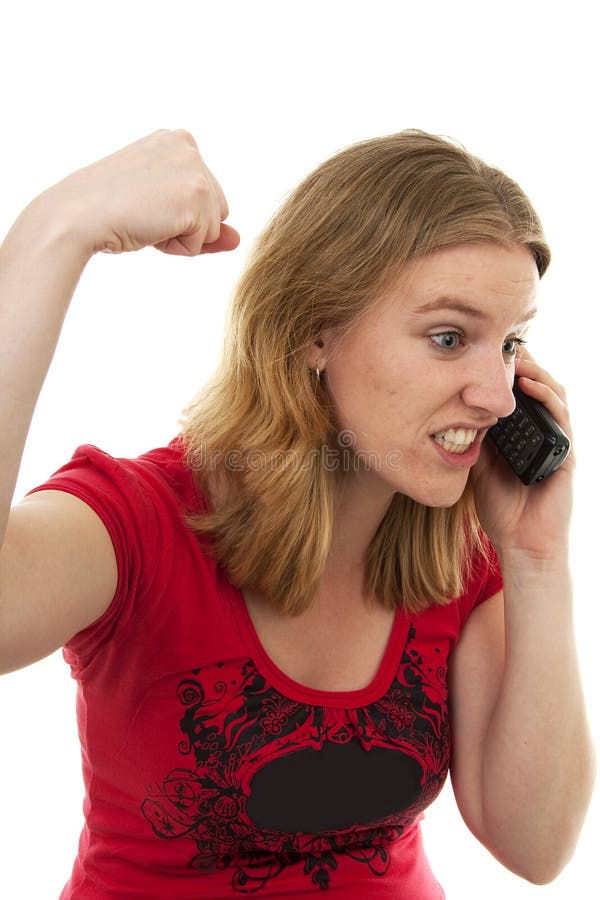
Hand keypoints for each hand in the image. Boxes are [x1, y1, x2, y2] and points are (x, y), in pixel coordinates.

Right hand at [38, 129, 239, 256]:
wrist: (78, 215)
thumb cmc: (108, 212)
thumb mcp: (161, 210)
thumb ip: (203, 222)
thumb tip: (237, 240)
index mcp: (177, 141)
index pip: (203, 196)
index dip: (176, 213)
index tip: (142, 202)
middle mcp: (189, 147)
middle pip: (216, 210)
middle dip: (185, 225)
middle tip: (143, 213)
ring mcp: (195, 169)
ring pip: (212, 228)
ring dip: (180, 237)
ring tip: (145, 219)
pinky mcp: (196, 194)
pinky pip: (202, 243)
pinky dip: (176, 247)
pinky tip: (149, 227)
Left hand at [470, 350, 574, 559]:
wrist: (521, 544)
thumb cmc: (503, 509)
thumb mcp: (479, 467)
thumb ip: (475, 441)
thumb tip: (454, 413)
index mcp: (524, 435)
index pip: (520, 393)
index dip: (509, 371)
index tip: (490, 351)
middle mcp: (543, 434)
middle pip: (540, 387)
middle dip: (525, 363)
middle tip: (505, 344)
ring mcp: (557, 443)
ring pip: (555, 396)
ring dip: (538, 373)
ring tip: (519, 357)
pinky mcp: (566, 455)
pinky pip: (561, 420)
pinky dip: (548, 399)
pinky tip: (531, 387)